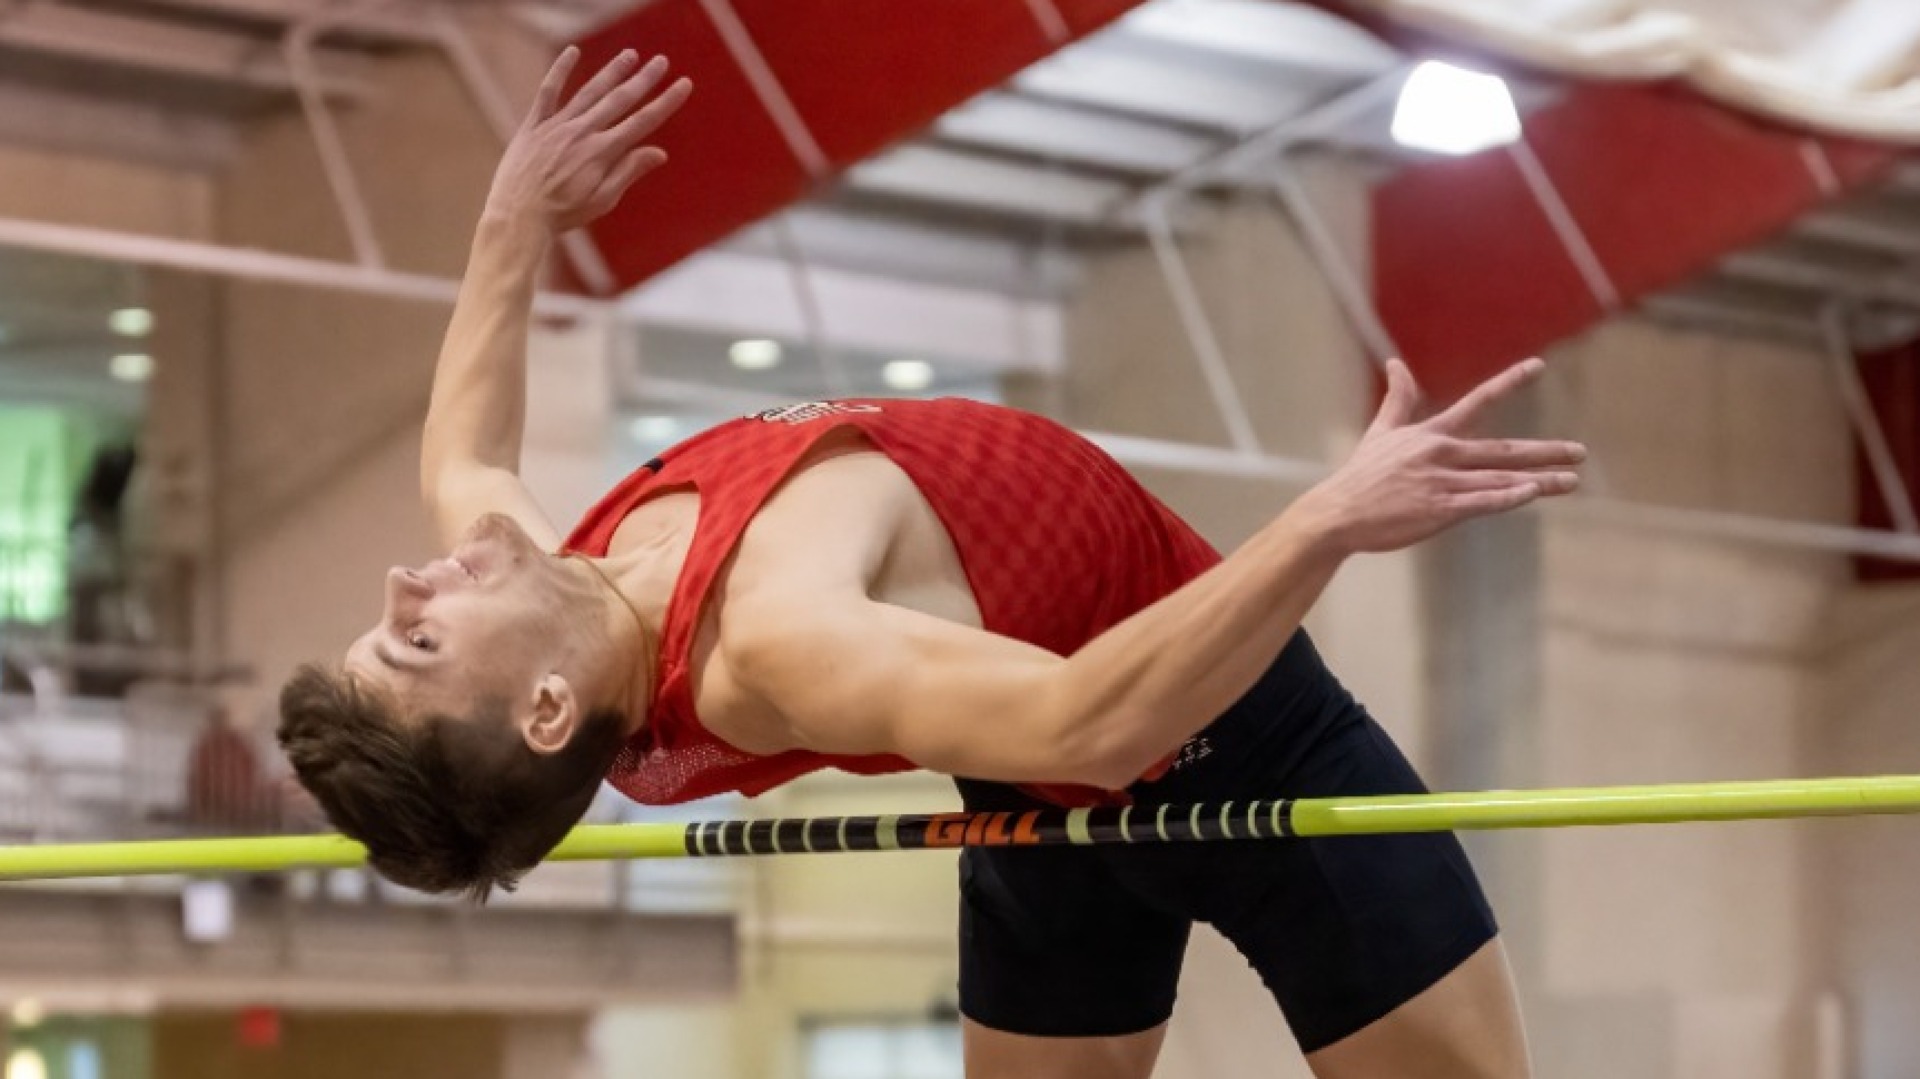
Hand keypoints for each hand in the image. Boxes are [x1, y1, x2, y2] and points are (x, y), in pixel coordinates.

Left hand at [483, 47, 693, 232]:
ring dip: (612, 72)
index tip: (684, 84)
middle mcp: (582, 132)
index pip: (643, 121)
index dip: (665, 102)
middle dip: (643, 79)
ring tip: (630, 55)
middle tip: (661, 61)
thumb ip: (629, 171)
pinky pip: (549, 92)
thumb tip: (659, 152)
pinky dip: (560, 70)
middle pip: (620, 100)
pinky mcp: (535, 125)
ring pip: (590, 91)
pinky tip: (573, 52)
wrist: (518, 215)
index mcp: (602, 152)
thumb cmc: (562, 214)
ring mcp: (558, 126)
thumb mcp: (602, 200)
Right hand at [1296, 358, 1585, 554]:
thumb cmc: (1362, 474)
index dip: (1509, 381)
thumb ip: (1398, 398)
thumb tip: (1396, 362)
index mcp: (1431, 433)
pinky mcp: (1439, 510)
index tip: (1538, 366)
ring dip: (1541, 479)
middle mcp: (1442, 453)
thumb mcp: (1381, 431)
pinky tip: (1533, 492)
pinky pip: (1482, 501)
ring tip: (1572, 481)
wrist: (1339, 512)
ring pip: (1501, 478)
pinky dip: (1509, 496)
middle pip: (1504, 449)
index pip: (1478, 401)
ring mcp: (1442, 482)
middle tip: (1580, 452)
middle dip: (1546, 451)